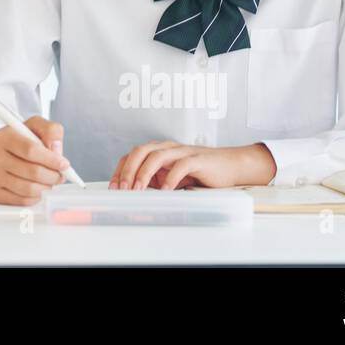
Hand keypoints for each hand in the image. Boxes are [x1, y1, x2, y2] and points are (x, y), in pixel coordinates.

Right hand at [0, 116, 69, 205]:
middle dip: (53, 176)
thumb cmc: (17, 141)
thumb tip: (56, 149)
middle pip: (33, 172)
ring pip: (29, 189)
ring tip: (49, 181)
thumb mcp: (33, 127)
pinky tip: (37, 188)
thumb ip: (50, 130)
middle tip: (59, 175)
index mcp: (3, 137)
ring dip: (46, 187)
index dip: (51, 159)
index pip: (31, 150)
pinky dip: (36, 197)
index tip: (64, 164)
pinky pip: (22, 200)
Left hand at [109, 141, 275, 190]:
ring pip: (156, 156)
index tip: (114, 187)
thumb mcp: (171, 177)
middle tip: (123, 188)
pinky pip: (181, 165)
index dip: (121, 169)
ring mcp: (182, 152)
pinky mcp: (197, 160)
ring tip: (139, 189)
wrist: (229, 166)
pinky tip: (166, 190)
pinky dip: (171, 177)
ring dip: (144, 173)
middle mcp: (167, 147)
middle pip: (140, 151)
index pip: (132, 155)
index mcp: (158, 150)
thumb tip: (134, 196)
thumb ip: (155, 182)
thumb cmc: (199, 172)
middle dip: (129, 170)